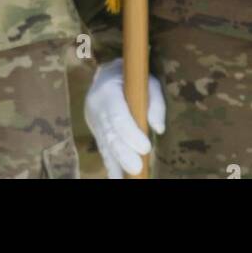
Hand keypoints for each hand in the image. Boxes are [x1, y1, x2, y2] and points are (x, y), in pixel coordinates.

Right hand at [84, 59, 165, 179]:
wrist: (105, 74)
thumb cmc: (132, 77)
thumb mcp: (148, 81)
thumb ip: (155, 102)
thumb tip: (158, 128)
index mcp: (108, 90)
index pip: (117, 115)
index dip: (130, 133)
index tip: (145, 147)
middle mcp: (96, 107)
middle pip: (109, 134)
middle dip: (123, 154)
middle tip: (137, 168)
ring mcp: (93, 120)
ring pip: (104, 145)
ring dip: (116, 164)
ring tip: (128, 178)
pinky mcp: (94, 131)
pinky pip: (102, 149)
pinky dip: (110, 165)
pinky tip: (117, 177)